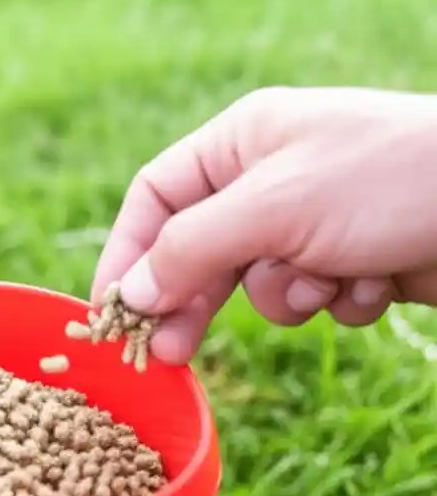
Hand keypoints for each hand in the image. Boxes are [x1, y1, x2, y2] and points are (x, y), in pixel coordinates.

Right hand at [92, 86, 436, 364]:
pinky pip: (314, 297)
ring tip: (324, 284)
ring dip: (289, 296)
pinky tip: (371, 283)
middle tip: (169, 353)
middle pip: (199, 250)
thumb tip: (128, 296)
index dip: (126, 253)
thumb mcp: (271, 208)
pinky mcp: (352, 258)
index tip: (109, 311)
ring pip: (258, 283)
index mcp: (241, 142)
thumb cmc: (386, 180)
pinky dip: (338, 301)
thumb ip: (187, 251)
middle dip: (193, 300)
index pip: (155, 198)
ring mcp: (313, 220)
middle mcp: (270, 178)